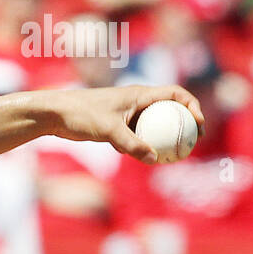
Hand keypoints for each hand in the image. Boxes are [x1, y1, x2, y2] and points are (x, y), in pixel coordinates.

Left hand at [39, 85, 204, 163]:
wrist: (53, 115)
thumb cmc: (80, 115)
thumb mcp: (108, 130)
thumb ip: (131, 144)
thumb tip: (154, 159)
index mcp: (138, 94)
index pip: (175, 94)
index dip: (192, 106)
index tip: (198, 124)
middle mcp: (135, 101)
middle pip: (168, 110)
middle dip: (183, 124)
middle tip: (193, 142)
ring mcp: (125, 113)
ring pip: (152, 124)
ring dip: (163, 136)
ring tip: (174, 153)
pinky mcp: (114, 124)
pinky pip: (137, 134)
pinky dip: (144, 144)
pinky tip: (144, 158)